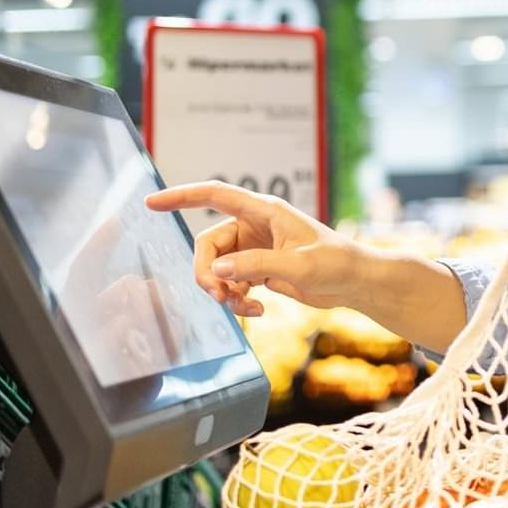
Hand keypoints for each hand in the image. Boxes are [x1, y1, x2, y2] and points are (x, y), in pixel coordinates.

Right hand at [144, 180, 373, 315]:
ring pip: (216, 268)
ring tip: (243, 307)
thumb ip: (256, 265)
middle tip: (219, 296)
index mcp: (264, 211)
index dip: (181, 196)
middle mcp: (254, 226)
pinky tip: (257, 312)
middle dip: (206, 272)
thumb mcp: (298, 264)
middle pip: (207, 245)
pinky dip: (236, 300)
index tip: (151, 202)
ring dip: (222, 291)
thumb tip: (218, 270)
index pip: (214, 195)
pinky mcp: (258, 270)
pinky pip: (230, 284)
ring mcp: (254, 249)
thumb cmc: (337, 263)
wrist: (356, 283)